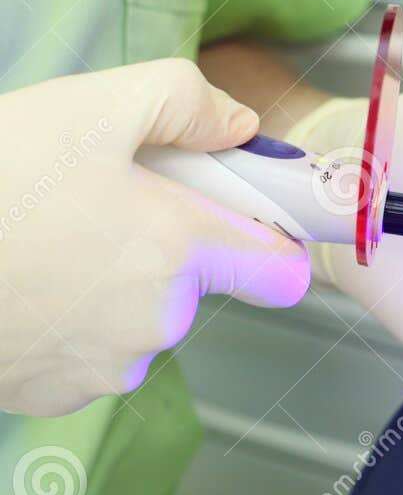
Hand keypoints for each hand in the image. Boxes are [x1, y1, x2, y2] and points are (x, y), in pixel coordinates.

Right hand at [0, 60, 310, 415]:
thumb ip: (182, 101)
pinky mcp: (58, 394)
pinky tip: (20, 283)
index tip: (240, 215)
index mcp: (182, 252)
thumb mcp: (87, 108)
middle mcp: (159, 320)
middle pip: (193, 283)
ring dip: (106, 282)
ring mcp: (108, 366)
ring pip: (135, 318)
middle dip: (160, 245)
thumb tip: (237, 127)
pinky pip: (84, 351)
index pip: (284, 271)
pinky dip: (62, 320)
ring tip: (41, 241)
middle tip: (94, 204)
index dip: (270, 239)